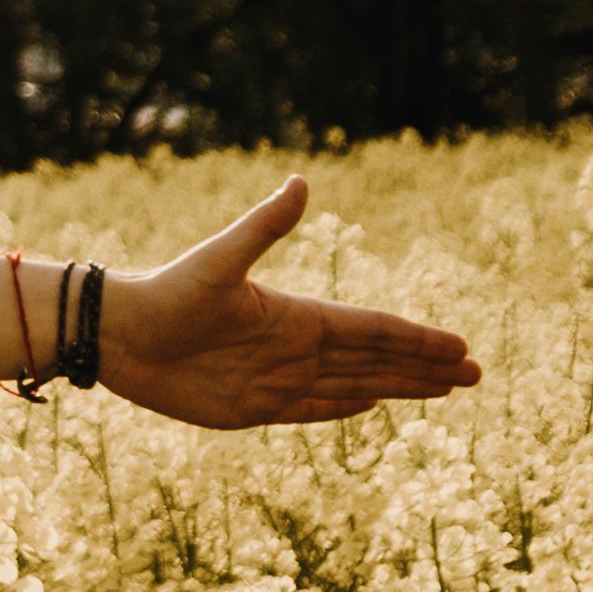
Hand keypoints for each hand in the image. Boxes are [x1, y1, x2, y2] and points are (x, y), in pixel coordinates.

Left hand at [102, 179, 477, 432]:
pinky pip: (313, 410)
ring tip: (442, 390)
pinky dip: (347, 409)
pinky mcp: (254, 408)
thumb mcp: (220, 260)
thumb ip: (265, 227)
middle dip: (426, 368)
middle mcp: (296, 348)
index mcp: (297, 316)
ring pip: (355, 386)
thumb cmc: (166, 293)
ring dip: (399, 388)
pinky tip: (373, 405)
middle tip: (475, 374)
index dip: (418, 341)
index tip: (460, 348)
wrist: (117, 335)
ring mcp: (278, 378)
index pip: (374, 330)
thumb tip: (300, 181)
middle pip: (377, 360)